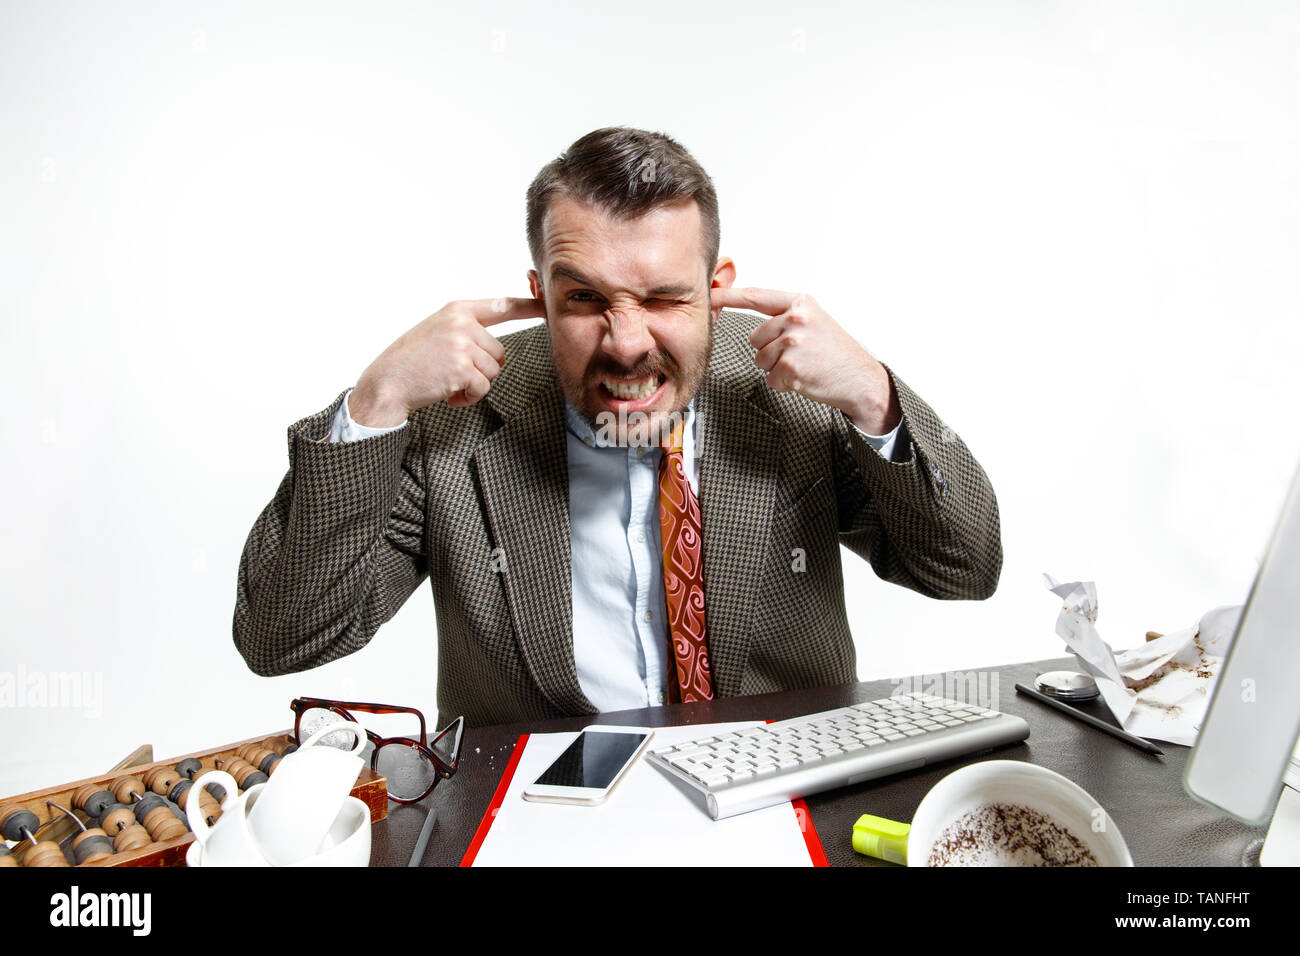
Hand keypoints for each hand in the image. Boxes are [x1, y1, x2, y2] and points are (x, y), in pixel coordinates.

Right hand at [349, 298, 545, 426]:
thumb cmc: (410, 361)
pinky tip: (447, 393)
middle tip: (451, 371)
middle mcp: (461, 323)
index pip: (502, 305)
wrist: (386, 383)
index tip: (546, 304)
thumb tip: (499, 350)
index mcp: (456, 310)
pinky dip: (468, 398)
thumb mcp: (437, 332)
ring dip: (474, 384)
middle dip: (481, 368)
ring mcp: (461, 344)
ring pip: (493, 371)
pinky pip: (483, 388)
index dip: (528, 306)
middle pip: (499, 352)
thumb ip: (466, 330)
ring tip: (446, 380)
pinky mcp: (461, 368)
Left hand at [710, 287, 900, 433]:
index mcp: (800, 303)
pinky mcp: (791, 368)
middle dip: (771, 350)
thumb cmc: (835, 352)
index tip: (709, 293)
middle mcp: (795, 319)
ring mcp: (793, 343)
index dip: (728, 297)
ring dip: (778, 368)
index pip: (755, 297)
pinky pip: (771, 379)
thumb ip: (784, 315)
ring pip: (760, 360)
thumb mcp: (814, 320)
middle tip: (800, 354)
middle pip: (755, 338)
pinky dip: (785, 384)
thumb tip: (755, 320)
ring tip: (804, 365)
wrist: (860, 378)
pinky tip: (805, 378)